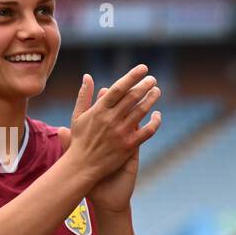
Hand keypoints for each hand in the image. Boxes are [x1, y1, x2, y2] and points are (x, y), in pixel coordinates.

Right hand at [60, 65, 161, 183]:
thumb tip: (87, 76)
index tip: (143, 68)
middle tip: (152, 79)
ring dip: (151, 99)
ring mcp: (121, 132)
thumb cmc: (80, 139)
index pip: (118, 88)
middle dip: (144, 85)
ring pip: (141, 111)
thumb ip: (84, 95)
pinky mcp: (130, 145)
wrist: (83, 166)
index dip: (132, 76)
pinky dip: (155, 122)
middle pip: (132, 97)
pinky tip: (158, 115)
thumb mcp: (77, 116)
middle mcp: (111, 119)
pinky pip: (147, 131)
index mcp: (99, 110)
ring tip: (157, 91)